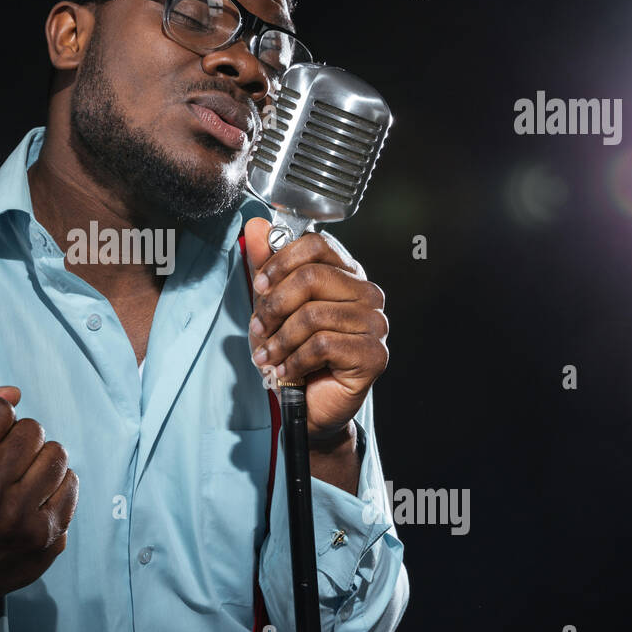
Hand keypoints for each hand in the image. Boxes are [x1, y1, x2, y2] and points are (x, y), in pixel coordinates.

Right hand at [0, 385, 78, 631]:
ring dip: (42, 458)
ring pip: (56, 452)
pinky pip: (71, 481)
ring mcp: (17, 520)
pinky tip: (37, 498)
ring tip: (23, 478)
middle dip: (21, 439)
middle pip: (31, 429)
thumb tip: (14, 392)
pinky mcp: (47, 536)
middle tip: (6, 463)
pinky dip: (57, 483)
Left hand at [243, 217, 388, 449]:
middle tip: (258, 329)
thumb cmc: (294, 353)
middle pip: (312, 277)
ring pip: (314, 314)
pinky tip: (286, 371)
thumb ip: (265, 266)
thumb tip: (256, 225)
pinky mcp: (374, 354)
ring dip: (280, 339)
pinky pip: (323, 344)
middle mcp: (367, 294)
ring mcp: (376, 323)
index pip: (317, 245)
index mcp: (346, 274)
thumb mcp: (271, 306)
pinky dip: (294, 360)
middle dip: (274, 305)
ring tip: (268, 357)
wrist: (308, 406)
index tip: (259, 286)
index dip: (281, 262)